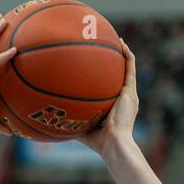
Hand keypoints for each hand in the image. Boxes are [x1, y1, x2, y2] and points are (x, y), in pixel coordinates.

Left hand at [82, 38, 137, 155]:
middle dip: (114, 61)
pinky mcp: (131, 90)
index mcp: (115, 106)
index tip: (95, 67)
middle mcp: (124, 98)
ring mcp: (129, 93)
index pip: (112, 87)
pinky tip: (120, 43)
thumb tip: (52, 120)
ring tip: (115, 39)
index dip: (106, 76)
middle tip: (104, 48)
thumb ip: (71, 122)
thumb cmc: (98, 142)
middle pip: (121, 74)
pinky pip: (130, 66)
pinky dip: (126, 54)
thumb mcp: (82, 128)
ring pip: (128, 67)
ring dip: (123, 52)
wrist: (113, 143)